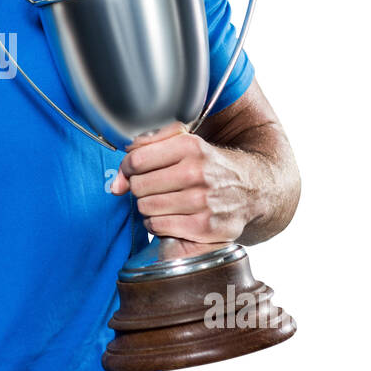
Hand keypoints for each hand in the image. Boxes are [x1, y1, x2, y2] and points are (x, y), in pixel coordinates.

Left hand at [109, 121, 259, 254]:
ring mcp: (203, 202)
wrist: (255, 188)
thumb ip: (146, 149)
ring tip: (164, 201)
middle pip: (139, 186)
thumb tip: (116, 184)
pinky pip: (158, 227)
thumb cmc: (211, 165)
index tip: (136, 171)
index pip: (136, 160)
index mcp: (190, 146)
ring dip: (148, 207)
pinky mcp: (205, 227)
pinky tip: (171, 217)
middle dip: (141, 188)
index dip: (129, 168)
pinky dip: (157, 224)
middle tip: (156, 187)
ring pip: (145, 207)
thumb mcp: (186, 142)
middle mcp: (197, 173)